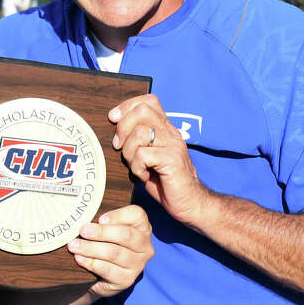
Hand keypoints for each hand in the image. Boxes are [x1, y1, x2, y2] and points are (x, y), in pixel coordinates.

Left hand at [68, 204, 152, 298]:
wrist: (100, 276)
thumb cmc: (104, 244)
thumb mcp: (107, 229)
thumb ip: (102, 221)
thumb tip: (85, 216)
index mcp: (143, 228)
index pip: (137, 215)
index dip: (118, 215)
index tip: (100, 218)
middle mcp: (144, 246)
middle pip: (126, 235)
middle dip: (101, 232)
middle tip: (82, 231)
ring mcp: (137, 265)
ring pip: (114, 253)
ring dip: (91, 249)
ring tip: (74, 246)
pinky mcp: (127, 280)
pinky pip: (108, 270)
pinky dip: (91, 263)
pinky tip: (79, 258)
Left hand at [110, 94, 211, 226]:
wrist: (190, 203)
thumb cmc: (166, 182)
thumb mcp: (148, 157)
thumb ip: (137, 141)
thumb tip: (114, 129)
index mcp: (165, 129)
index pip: (148, 101)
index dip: (127, 106)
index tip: (113, 118)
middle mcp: (171, 133)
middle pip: (142, 111)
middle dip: (123, 127)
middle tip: (119, 146)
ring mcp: (173, 145)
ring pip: (140, 133)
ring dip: (129, 152)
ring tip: (136, 166)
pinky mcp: (172, 160)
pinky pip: (143, 155)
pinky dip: (137, 167)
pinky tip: (143, 176)